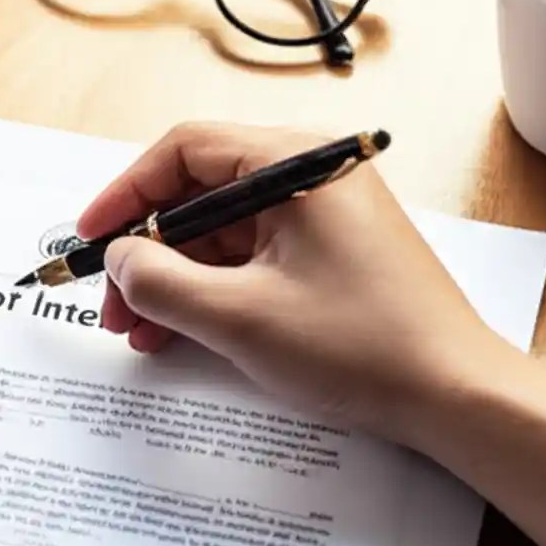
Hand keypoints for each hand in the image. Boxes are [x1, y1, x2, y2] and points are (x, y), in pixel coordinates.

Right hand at [78, 123, 510, 450]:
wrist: (454, 394)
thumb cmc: (361, 346)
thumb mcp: (239, 317)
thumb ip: (161, 282)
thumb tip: (118, 259)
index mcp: (294, 164)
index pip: (185, 151)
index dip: (126, 193)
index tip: (91, 237)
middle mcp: (309, 176)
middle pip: (199, 193)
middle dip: (146, 250)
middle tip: (111, 301)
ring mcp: (321, 215)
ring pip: (220, 232)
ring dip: (173, 278)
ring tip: (139, 329)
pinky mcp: (327, 253)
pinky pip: (250, 258)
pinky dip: (209, 290)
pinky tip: (178, 330)